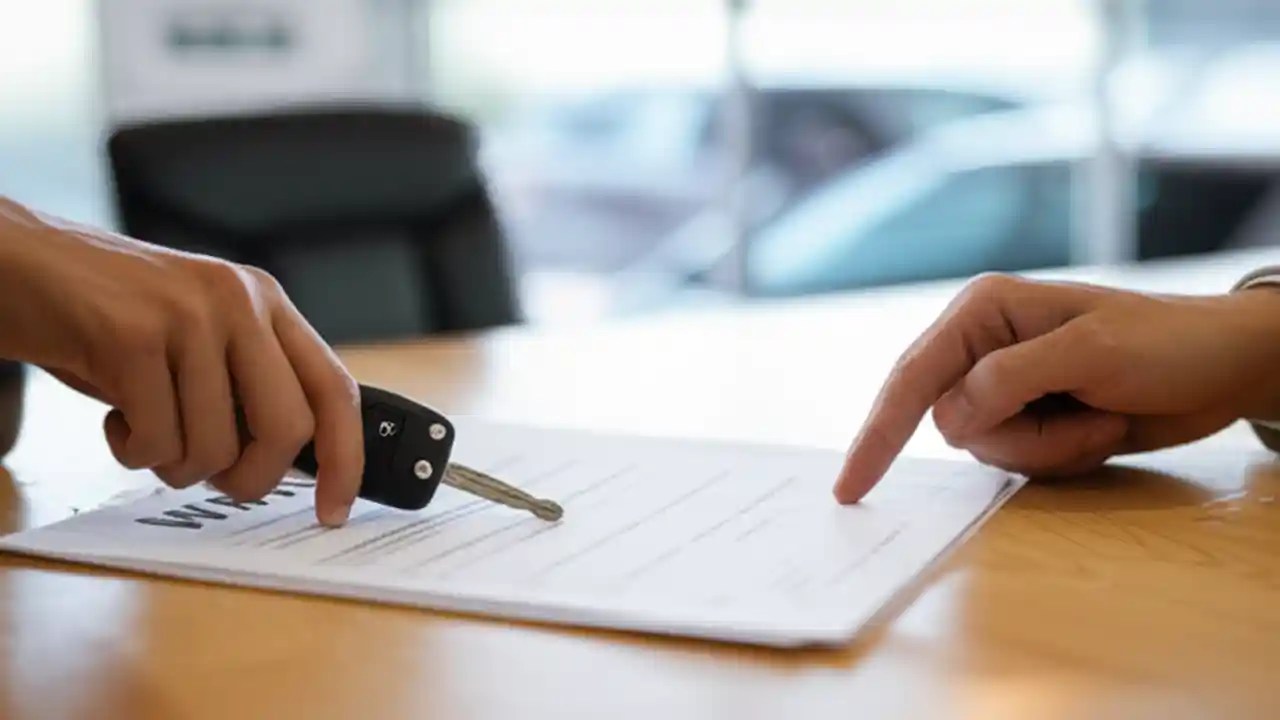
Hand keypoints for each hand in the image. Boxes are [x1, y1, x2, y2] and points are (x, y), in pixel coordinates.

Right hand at [0, 198, 362, 525]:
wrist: (18, 268)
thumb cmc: (107, 320)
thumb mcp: (198, 340)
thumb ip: (248, 385)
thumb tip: (295, 462)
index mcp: (265, 302)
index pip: (334, 389)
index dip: (346, 458)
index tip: (335, 509)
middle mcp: (239, 301)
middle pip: (288, 429)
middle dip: (251, 478)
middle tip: (215, 478)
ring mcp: (189, 315)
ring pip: (214, 446)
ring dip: (174, 464)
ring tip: (145, 427)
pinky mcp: (132, 336)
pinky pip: (155, 439)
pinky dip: (131, 450)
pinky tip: (114, 414)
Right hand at [834, 273, 1279, 501]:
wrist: (1225, 370)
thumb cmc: (1166, 344)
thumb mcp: (1089, 351)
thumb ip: (1008, 379)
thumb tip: (949, 415)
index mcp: (983, 311)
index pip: (913, 377)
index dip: (878, 434)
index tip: (850, 488)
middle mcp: (983, 347)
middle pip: (950, 422)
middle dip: (1019, 435)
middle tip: (1083, 413)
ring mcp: (1007, 386)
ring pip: (985, 448)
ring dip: (1050, 448)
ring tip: (1101, 414)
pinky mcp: (1031, 417)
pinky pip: (1018, 461)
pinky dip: (1064, 456)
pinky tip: (1102, 424)